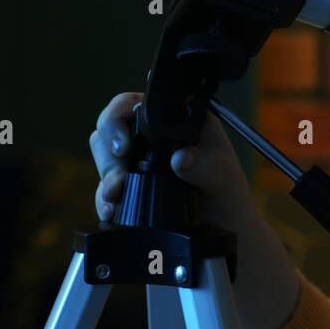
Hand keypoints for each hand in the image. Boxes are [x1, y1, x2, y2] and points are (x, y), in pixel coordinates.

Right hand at [89, 91, 256, 231]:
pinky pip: (105, 188)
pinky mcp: (128, 186)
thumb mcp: (222, 174)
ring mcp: (135, 160)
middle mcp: (150, 134)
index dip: (117, 118)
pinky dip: (104, 200)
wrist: (222, 224)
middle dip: (110, 156)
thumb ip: (205, 164)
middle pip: (109, 131)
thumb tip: (181, 158)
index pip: (130, 104)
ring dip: (106, 178)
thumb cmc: (226, 188)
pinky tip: (111, 211)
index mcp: (172, 117)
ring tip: (114, 198)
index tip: (123, 146)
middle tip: (120, 180)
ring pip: (105, 159)